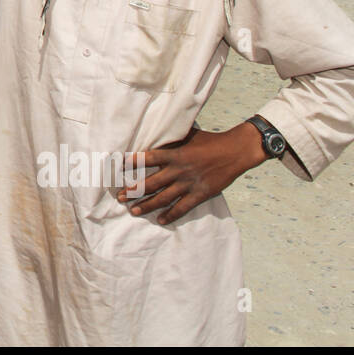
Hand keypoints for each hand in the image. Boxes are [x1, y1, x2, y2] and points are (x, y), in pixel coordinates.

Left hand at [118, 123, 266, 224]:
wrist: (235, 151)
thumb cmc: (209, 141)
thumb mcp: (188, 135)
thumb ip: (171, 139)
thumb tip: (153, 134)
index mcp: (175, 153)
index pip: (148, 158)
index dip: (133, 162)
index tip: (118, 166)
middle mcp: (179, 170)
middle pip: (151, 183)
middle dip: (133, 191)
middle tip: (120, 197)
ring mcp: (189, 183)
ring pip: (163, 198)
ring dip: (147, 205)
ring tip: (134, 211)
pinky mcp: (200, 194)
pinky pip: (182, 208)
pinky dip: (170, 215)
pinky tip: (160, 220)